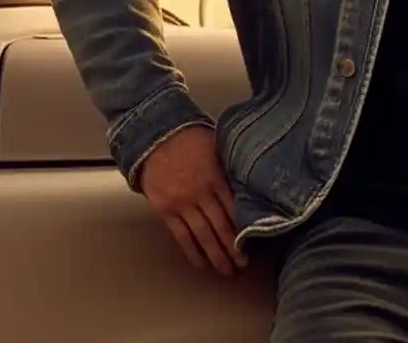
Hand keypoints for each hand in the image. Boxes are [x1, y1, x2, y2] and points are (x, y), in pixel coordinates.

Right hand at [140, 125, 247, 274]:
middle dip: (233, 249)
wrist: (154, 135)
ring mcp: (182, 204)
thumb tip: (248, 186)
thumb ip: (228, 169)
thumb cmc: (189, 139)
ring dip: (216, 255)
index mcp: (217, 178)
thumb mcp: (216, 148)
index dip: (244, 230)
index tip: (254, 244)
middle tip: (242, 265)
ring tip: (226, 270)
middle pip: (222, 227)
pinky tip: (201, 263)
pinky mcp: (165, 210)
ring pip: (203, 236)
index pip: (235, 210)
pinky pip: (181, 236)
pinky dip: (192, 252)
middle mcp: (201, 194)